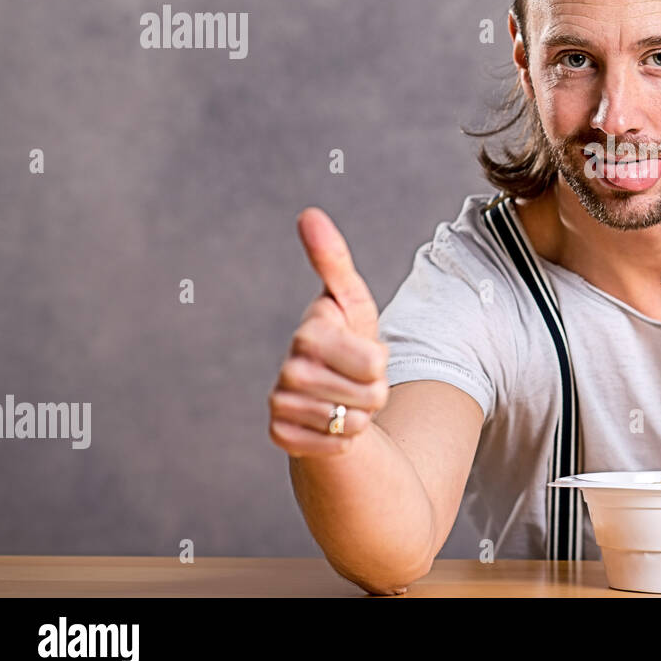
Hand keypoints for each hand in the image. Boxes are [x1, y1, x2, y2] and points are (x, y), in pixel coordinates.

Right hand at [269, 207, 389, 457]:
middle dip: (376, 392)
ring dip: (361, 416)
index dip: (380, 363)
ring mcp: (280, 401)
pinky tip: (331, 425)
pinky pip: (334, 446)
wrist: (330, 394)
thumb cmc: (348, 341)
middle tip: (360, 382)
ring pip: (351, 423)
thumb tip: (308, 213)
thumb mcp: (352, 301)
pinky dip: (344, 440)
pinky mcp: (279, 434)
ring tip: (347, 400)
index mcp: (310, 331)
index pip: (373, 361)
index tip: (366, 351)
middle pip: (368, 395)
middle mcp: (288, 367)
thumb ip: (333, 259)